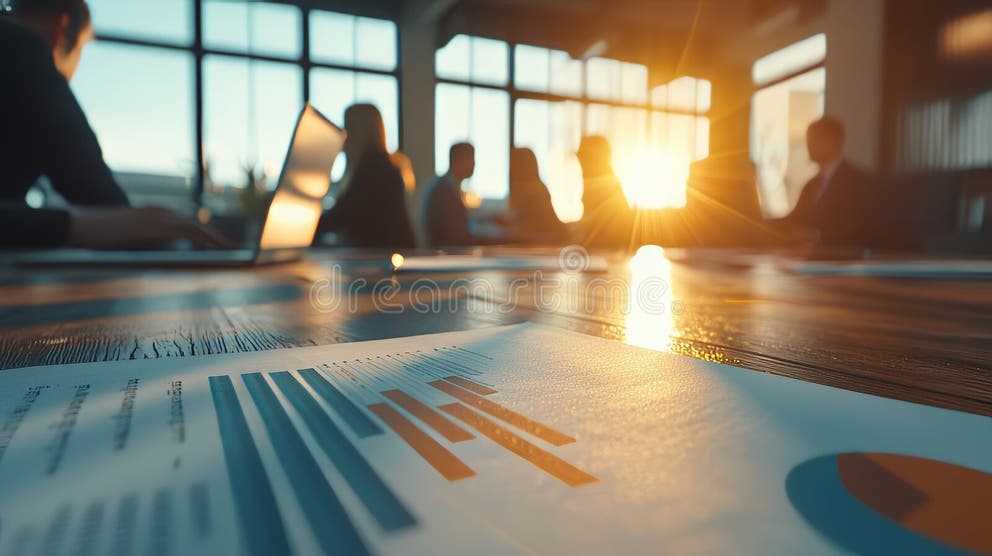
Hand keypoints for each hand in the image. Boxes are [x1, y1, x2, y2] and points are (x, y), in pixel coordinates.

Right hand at [68, 207, 234, 249]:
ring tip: (229, 246)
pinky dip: (200, 236)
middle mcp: (158, 213)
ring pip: (193, 225)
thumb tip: (147, 241)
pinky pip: (183, 230)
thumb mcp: (125, 234)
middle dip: (213, 234)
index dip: (203, 232)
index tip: (217, 242)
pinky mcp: (153, 227)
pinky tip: (211, 245)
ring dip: (212, 236)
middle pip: (194, 223)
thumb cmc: (98, 232)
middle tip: (231, 245)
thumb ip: (140, 235)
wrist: (81, 224)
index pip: (185, 222)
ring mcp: (155, 218)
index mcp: (153, 213)